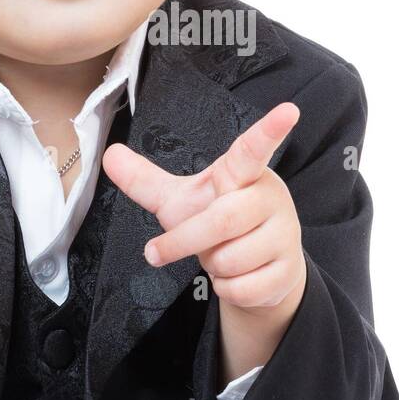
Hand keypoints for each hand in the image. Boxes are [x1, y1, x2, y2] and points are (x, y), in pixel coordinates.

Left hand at [101, 103, 306, 311]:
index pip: (254, 149)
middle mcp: (270, 198)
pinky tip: (235, 278)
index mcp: (243, 174)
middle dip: (184, 242)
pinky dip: (226, 289)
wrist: (259, 270)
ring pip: (232, 260)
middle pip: (222, 220)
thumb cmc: (217, 223)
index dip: (270, 130)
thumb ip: (144, 181)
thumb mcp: (180, 201)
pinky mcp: (289, 269)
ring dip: (211, 266)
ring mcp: (285, 233)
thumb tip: (109, 154)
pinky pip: (244, 287)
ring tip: (219, 256)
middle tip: (159, 252)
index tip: (288, 110)